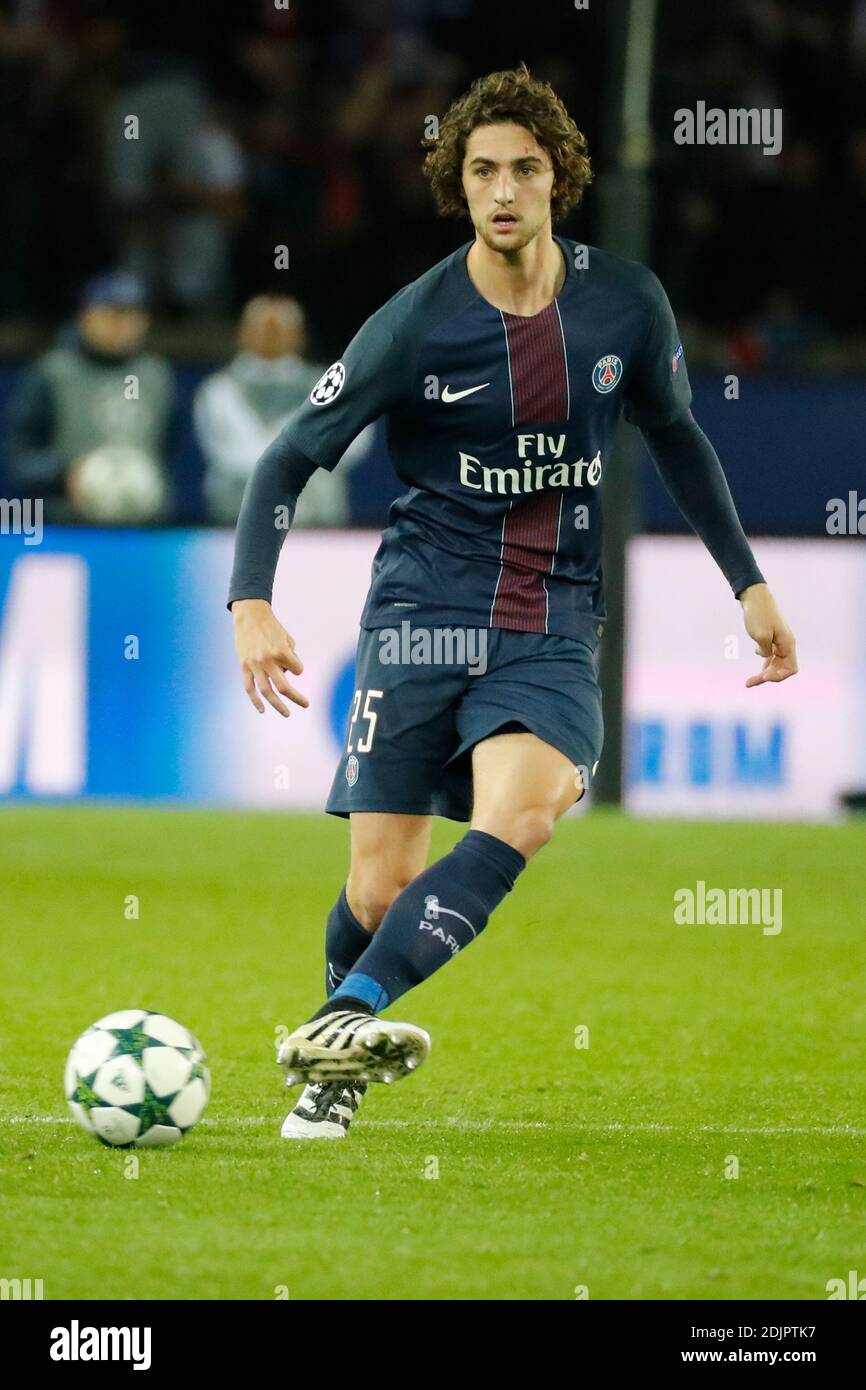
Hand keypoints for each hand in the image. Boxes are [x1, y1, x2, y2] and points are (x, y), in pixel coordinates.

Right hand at [232, 599, 308, 716]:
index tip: (294, 664)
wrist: (250, 616)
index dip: (298, 669)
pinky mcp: (244, 666)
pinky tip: (262, 710)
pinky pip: (249, 687)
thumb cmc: (272, 627)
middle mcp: (268, 660)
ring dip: (277, 705)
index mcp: (281, 652)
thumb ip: (291, 658)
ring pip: (266, 691)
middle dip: (296, 698)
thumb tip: (288, 674)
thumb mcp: (288, 639)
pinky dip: (255, 701)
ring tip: (287, 713)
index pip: (297, 670)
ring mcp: (255, 665)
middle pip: (283, 687)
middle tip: (306, 705)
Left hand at [738, 583, 797, 687]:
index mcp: (787, 644)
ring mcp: (778, 641)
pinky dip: (763, 661)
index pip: (791, 669)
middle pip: (782, 668)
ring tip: (749, 682)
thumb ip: (766, 651)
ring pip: (775, 663)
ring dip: (764, 672)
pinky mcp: (770, 637)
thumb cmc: (758, 614)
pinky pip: (770, 655)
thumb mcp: (761, 636)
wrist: (754, 596)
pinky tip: (757, 655)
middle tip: (749, 683)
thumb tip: (765, 657)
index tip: (764, 676)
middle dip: (767, 677)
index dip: (779, 676)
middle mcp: (786, 644)